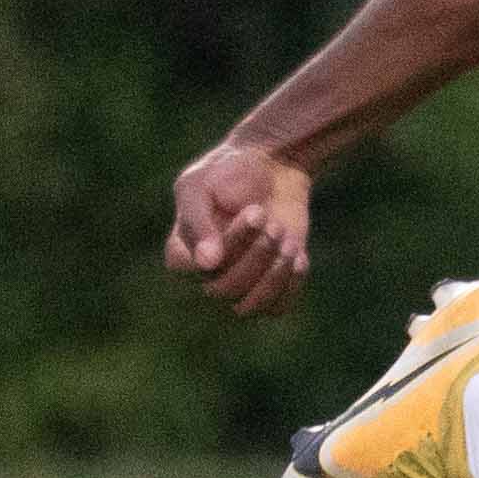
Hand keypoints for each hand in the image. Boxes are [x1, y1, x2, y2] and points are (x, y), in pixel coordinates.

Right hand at [168, 143, 312, 315]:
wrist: (272, 169)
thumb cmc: (229, 173)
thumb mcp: (201, 186)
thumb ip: (197, 222)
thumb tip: (207, 265)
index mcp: (181, 253)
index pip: (199, 270)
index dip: (233, 244)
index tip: (256, 212)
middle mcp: (206, 276)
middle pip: (225, 291)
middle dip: (256, 254)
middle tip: (272, 222)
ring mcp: (239, 284)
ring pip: (249, 307)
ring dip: (273, 273)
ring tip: (286, 240)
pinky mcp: (270, 287)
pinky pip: (277, 308)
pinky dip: (291, 283)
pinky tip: (297, 254)